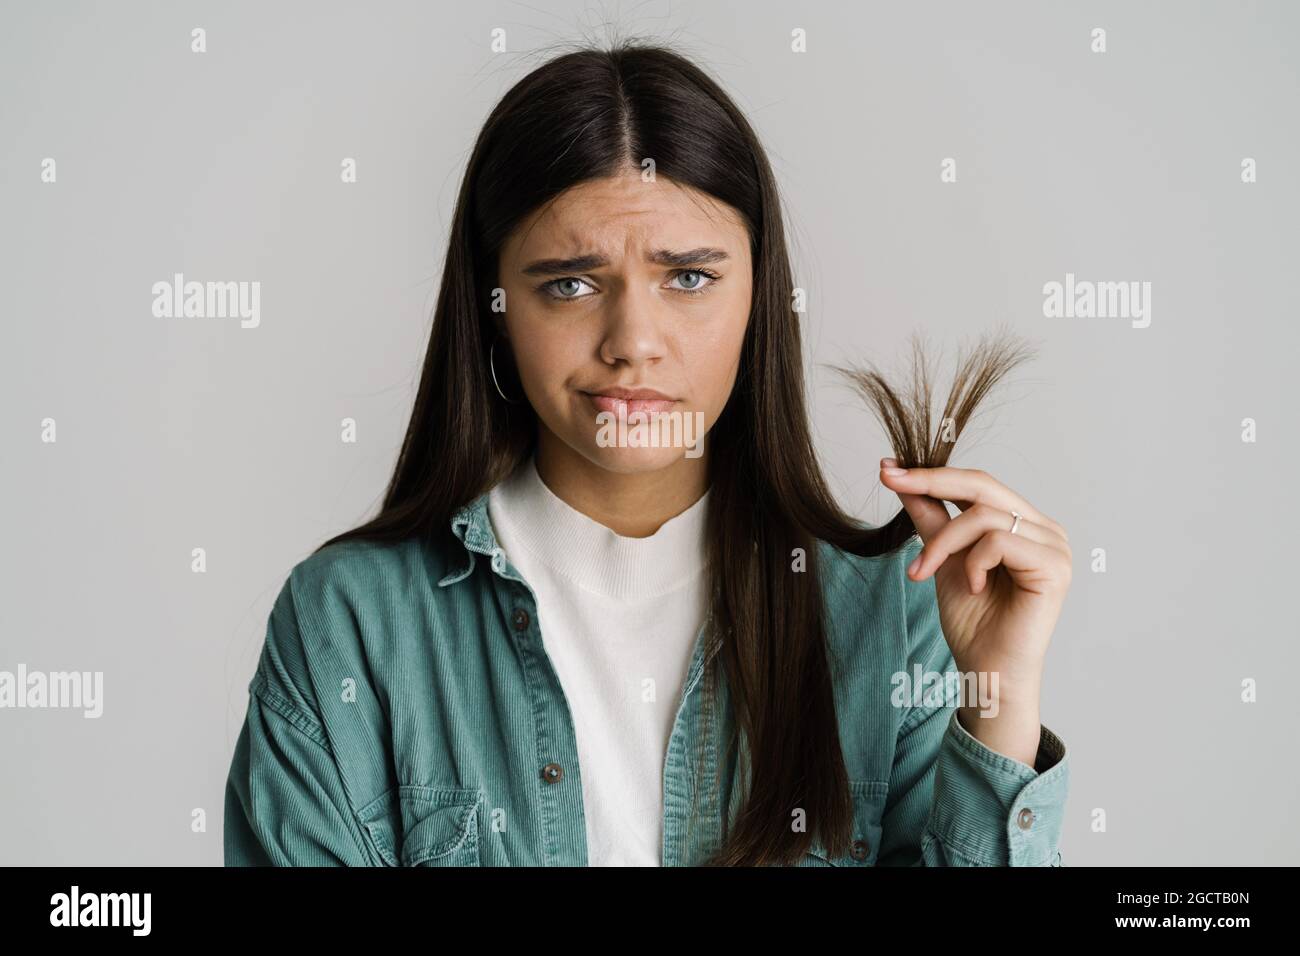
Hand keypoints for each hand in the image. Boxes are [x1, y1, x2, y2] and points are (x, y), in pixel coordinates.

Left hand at [880, 459, 1072, 762]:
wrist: (986, 671)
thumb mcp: (942, 560)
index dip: (932, 474)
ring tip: (922, 573)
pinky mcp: (1055, 565)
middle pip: (982, 485)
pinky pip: (1000, 540)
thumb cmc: (972, 622)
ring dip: (942, 542)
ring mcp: (1053, 545)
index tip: (889, 470)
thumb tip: (900, 479)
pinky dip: (973, 562)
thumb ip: (931, 519)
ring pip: (984, 515)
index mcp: (1022, 523)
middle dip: (930, 483)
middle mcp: (1043, 528)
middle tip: (891, 483)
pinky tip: (972, 588)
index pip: (976, 484)